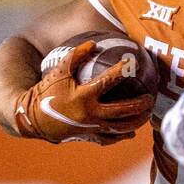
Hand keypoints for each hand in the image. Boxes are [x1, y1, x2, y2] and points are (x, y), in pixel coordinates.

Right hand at [13, 40, 153, 143]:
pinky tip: (131, 133)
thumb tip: (93, 44)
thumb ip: (76, 56)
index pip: (108, 81)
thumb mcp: (58, 71)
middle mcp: (90, 114)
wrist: (32, 119)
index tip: (134, 62)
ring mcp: (90, 128)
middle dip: (139, 105)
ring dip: (135, 122)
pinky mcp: (87, 137)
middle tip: (150, 98)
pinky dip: (120, 136)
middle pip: (122, 111)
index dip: (122, 71)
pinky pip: (108, 139)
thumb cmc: (45, 92)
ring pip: (119, 128)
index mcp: (84, 96)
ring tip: (146, 115)